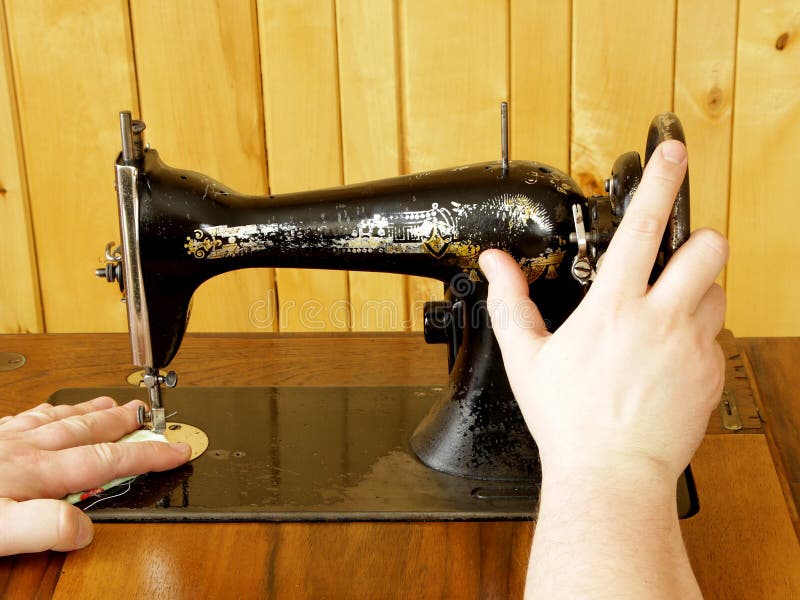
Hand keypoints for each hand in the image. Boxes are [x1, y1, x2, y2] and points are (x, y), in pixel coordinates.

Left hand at [0, 397, 190, 554]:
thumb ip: (45, 527)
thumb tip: (85, 529)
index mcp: (38, 472)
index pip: (108, 460)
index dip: (148, 455)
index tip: (178, 450)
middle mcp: (28, 449)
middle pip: (88, 429)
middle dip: (125, 422)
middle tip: (149, 414)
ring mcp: (8, 438)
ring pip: (61, 418)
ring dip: (92, 411)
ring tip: (112, 404)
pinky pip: (28, 415)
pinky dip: (49, 411)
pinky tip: (49, 411)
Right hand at [480, 139, 726, 482]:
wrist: (612, 474)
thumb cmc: (569, 419)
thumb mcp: (527, 356)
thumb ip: (510, 300)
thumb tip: (494, 264)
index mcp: (612, 307)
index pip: (642, 227)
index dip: (661, 180)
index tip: (673, 153)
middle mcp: (660, 319)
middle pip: (708, 249)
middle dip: (698, 239)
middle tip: (676, 254)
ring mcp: (692, 346)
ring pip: (718, 290)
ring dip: (699, 289)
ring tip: (667, 313)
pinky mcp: (711, 374)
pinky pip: (717, 337)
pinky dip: (698, 335)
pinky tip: (667, 360)